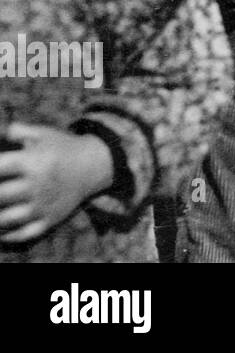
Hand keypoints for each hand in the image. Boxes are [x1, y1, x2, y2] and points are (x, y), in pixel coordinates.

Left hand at [0, 124, 113, 244]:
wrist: (94, 165)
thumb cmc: (62, 147)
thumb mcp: (42, 133)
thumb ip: (17, 130)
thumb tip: (0, 132)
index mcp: (33, 161)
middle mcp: (38, 184)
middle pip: (0, 195)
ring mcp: (44, 204)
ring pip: (8, 219)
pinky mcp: (50, 218)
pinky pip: (25, 233)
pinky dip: (9, 236)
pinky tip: (0, 232)